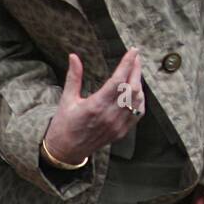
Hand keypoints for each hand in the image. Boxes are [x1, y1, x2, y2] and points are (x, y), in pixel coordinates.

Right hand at [42, 50, 143, 164]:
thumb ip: (74, 76)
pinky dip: (140, 99)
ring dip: (138, 83)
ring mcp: (117, 125)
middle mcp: (109, 115)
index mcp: (95, 106)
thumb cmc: (64, 124)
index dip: (128, 64)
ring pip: (137, 100)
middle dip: (136, 70)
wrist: (65, 151)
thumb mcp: (66, 99)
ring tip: (135, 71)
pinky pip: (138, 113)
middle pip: (131, 88)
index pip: (118, 80)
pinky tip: (136, 91)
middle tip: (136, 58)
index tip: (133, 51)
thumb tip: (73, 56)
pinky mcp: (121, 131)